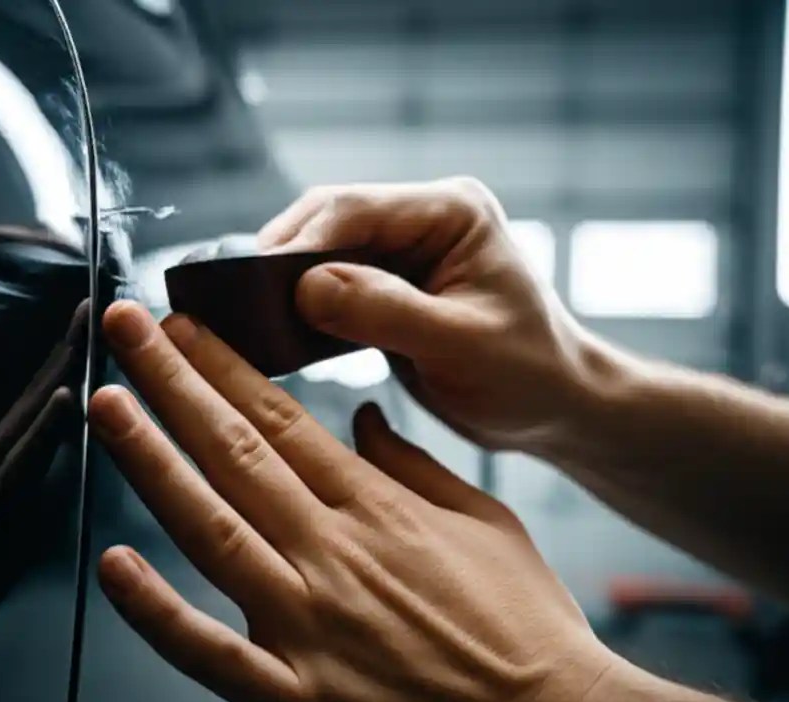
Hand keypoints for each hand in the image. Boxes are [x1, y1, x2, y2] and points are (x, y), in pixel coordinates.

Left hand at [88, 300, 617, 701]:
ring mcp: (309, 624)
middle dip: (173, 382)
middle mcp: (333, 554)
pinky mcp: (297, 699)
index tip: (183, 326)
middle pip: (236, 452)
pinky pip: (212, 652)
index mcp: (378, 509)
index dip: (222, 367)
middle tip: (126, 326)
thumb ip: (415, 467)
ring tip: (106, 403)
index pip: (281, 419)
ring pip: (212, 527)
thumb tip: (364, 421)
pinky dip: (158, 611)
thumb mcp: (488, 524)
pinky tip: (114, 564)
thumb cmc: (527, 632)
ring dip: (152, 460)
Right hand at [258, 179, 598, 453]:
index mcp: (451, 211)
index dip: (298, 241)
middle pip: (327, 219)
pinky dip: (300, 304)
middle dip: (281, 258)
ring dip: (285, 281)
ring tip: (245, 316)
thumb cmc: (527, 374)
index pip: (354, 208)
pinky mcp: (387, 282)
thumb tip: (306, 287)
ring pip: (320, 249)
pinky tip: (277, 331)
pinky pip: (329, 281)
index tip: (253, 281)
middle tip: (234, 301)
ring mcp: (403, 248)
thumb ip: (386, 311)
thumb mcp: (460, 345)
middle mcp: (423, 217)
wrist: (554, 407)